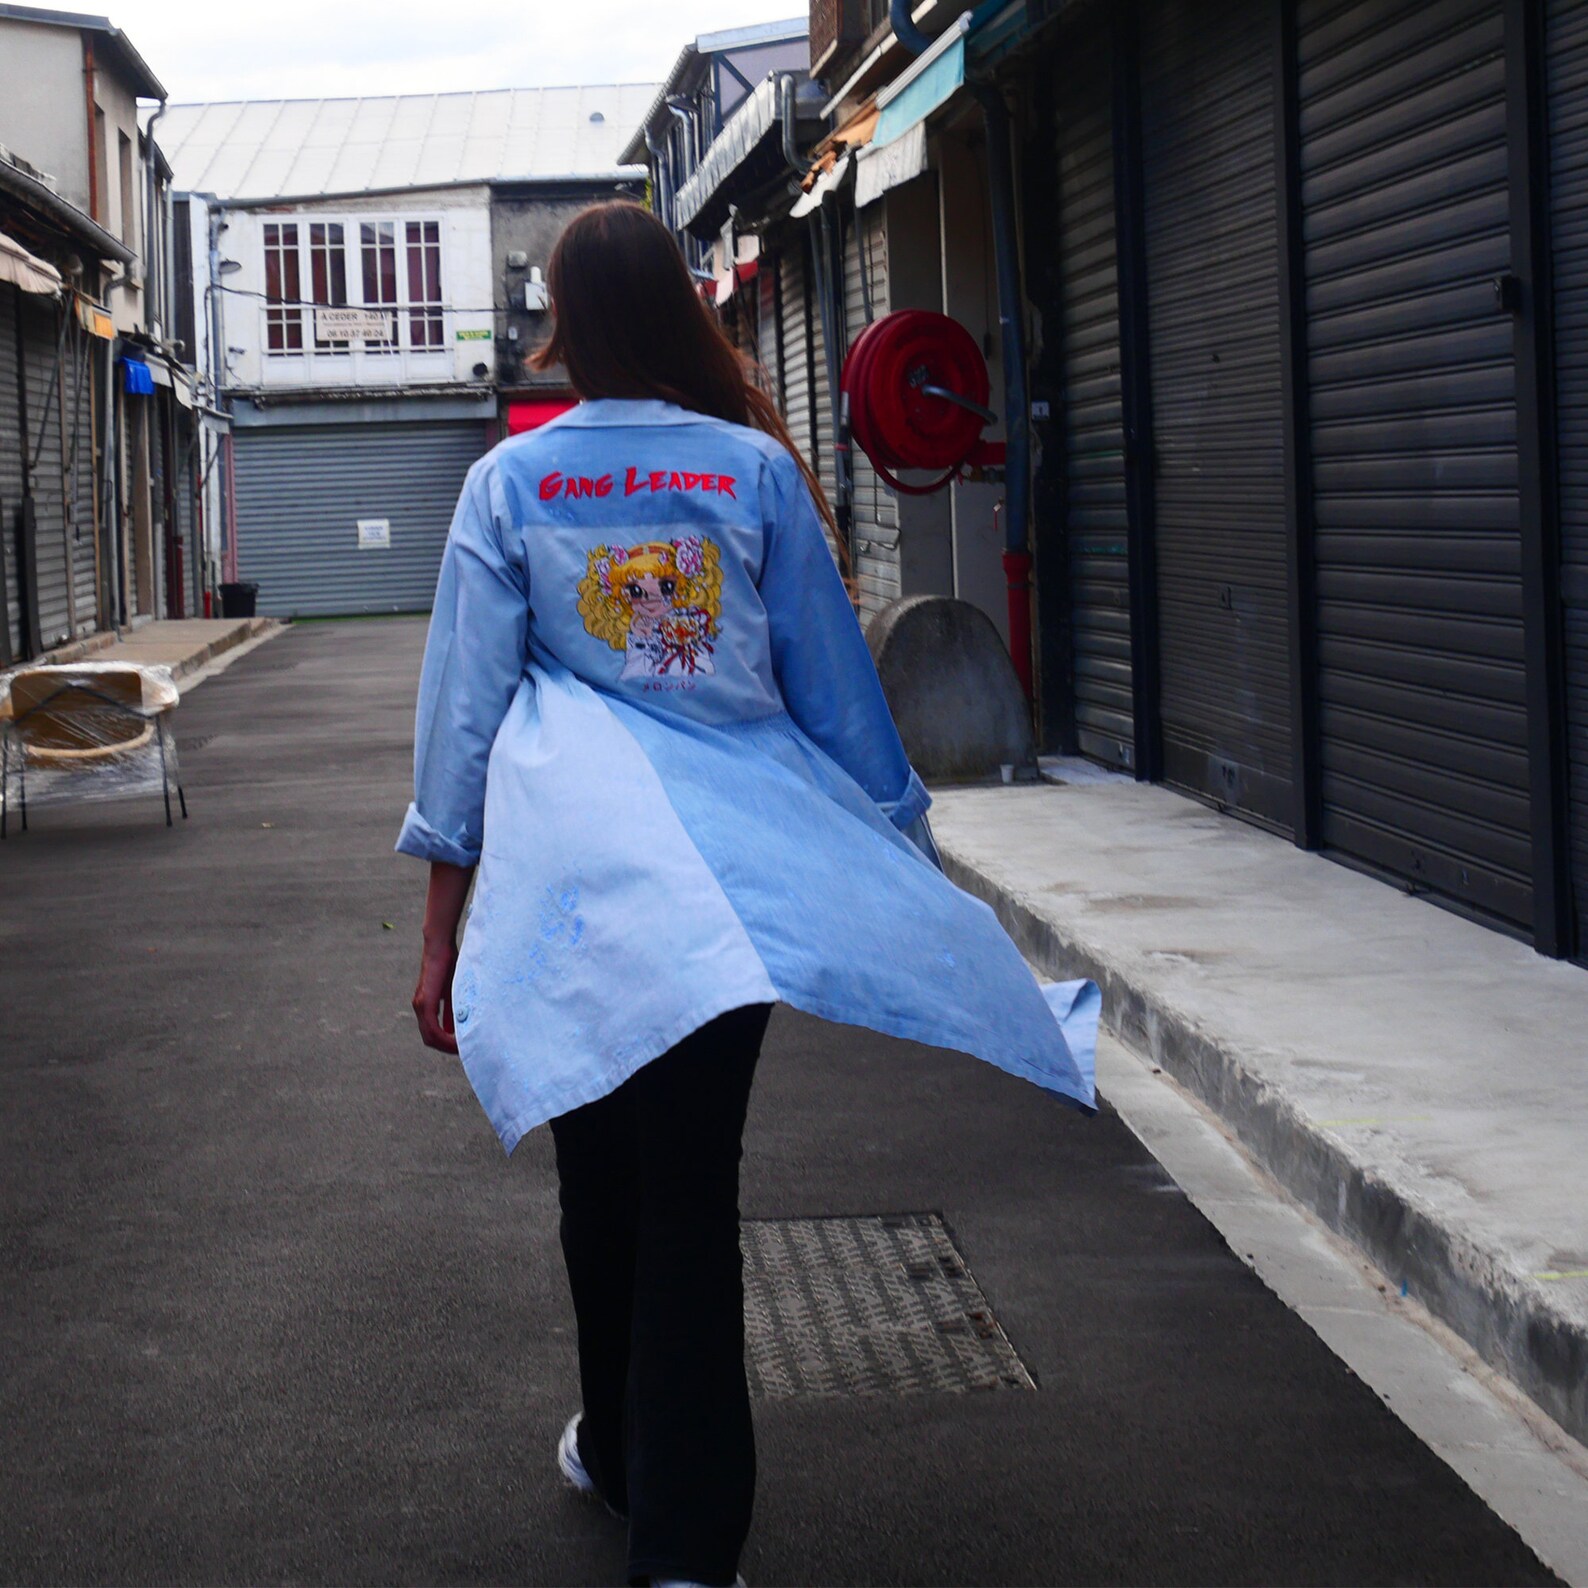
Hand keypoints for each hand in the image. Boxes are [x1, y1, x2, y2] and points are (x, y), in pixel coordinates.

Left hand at [412, 938, 459, 1053]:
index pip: (432, 1033)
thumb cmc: (449, 964)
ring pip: (430, 1037)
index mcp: (425, 1006)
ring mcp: (420, 1006)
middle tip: (465, 1050)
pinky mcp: (425, 1002)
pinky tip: (457, 1040)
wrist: (439, 946)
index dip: (446, 1043)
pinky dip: (444, 1038)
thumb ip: (452, 1008)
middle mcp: (420, 1008)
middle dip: (447, 1048)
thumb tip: (457, 1027)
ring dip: (447, 1045)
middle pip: (430, 1040)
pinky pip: (433, 1028)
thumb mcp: (453, 990)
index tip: (462, 1045)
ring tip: (463, 1047)